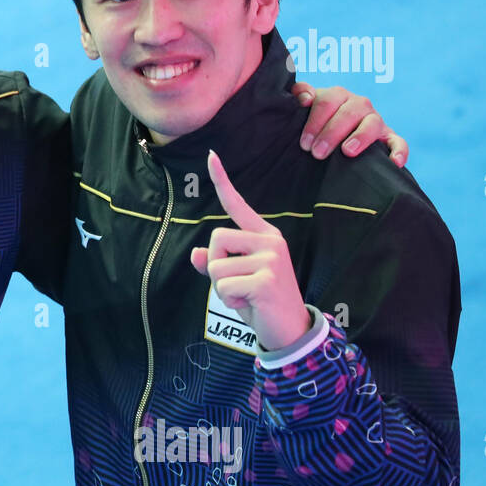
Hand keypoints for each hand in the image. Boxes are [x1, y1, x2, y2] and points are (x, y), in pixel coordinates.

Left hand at [190, 150, 310, 350]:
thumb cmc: (261, 302)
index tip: (210, 156)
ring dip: (222, 288)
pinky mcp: (266, 278)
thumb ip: (217, 265)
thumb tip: (197, 254)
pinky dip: (230, 300)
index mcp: (263, 236)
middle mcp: (269, 240)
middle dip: (216, 267)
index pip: (237, 205)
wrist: (289, 329)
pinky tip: (250, 304)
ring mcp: (270, 257)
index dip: (222, 181)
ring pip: (216, 265)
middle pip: (215, 238)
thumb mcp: (236, 281)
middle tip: (240, 285)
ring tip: (246, 295)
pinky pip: (224, 285)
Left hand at [292, 82, 407, 167]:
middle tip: (317, 153)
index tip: (304, 144)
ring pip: (373, 124)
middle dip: (331, 134)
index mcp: (338, 95)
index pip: (327, 102)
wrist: (333, 137)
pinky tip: (394, 162)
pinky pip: (398, 142)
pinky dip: (399, 151)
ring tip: (347, 151)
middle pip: (349, 113)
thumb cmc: (316, 122)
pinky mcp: (388, 137)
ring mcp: (375, 120)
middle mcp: (359, 105)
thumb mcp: (305, 108)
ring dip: (360, 137)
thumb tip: (304, 97)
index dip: (314, 123)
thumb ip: (300, 95)